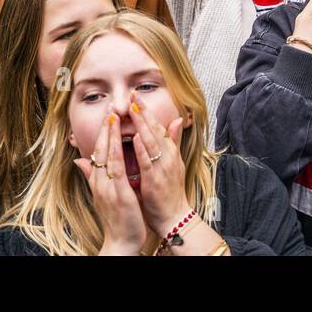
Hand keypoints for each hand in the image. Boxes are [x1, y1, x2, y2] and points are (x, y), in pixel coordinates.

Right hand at [74, 112, 147, 254]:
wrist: (121, 242)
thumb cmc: (116, 218)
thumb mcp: (102, 193)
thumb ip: (91, 175)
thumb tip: (78, 160)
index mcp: (98, 180)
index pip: (98, 150)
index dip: (102, 132)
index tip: (106, 114)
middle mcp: (100, 181)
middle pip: (100, 149)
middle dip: (105, 127)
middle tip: (109, 106)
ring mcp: (108, 187)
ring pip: (107, 156)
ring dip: (110, 135)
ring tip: (113, 116)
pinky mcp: (119, 194)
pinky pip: (118, 171)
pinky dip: (119, 154)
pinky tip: (122, 141)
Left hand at [126, 98, 191, 237]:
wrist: (174, 217)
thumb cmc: (171, 191)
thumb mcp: (174, 163)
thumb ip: (172, 142)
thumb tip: (177, 120)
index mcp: (170, 152)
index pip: (159, 126)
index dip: (148, 111)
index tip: (137, 96)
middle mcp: (168, 156)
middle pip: (156, 129)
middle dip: (144, 111)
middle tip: (134, 94)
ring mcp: (162, 167)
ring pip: (152, 141)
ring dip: (143, 124)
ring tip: (134, 109)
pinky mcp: (155, 180)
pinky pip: (149, 162)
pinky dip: (143, 149)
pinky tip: (136, 137)